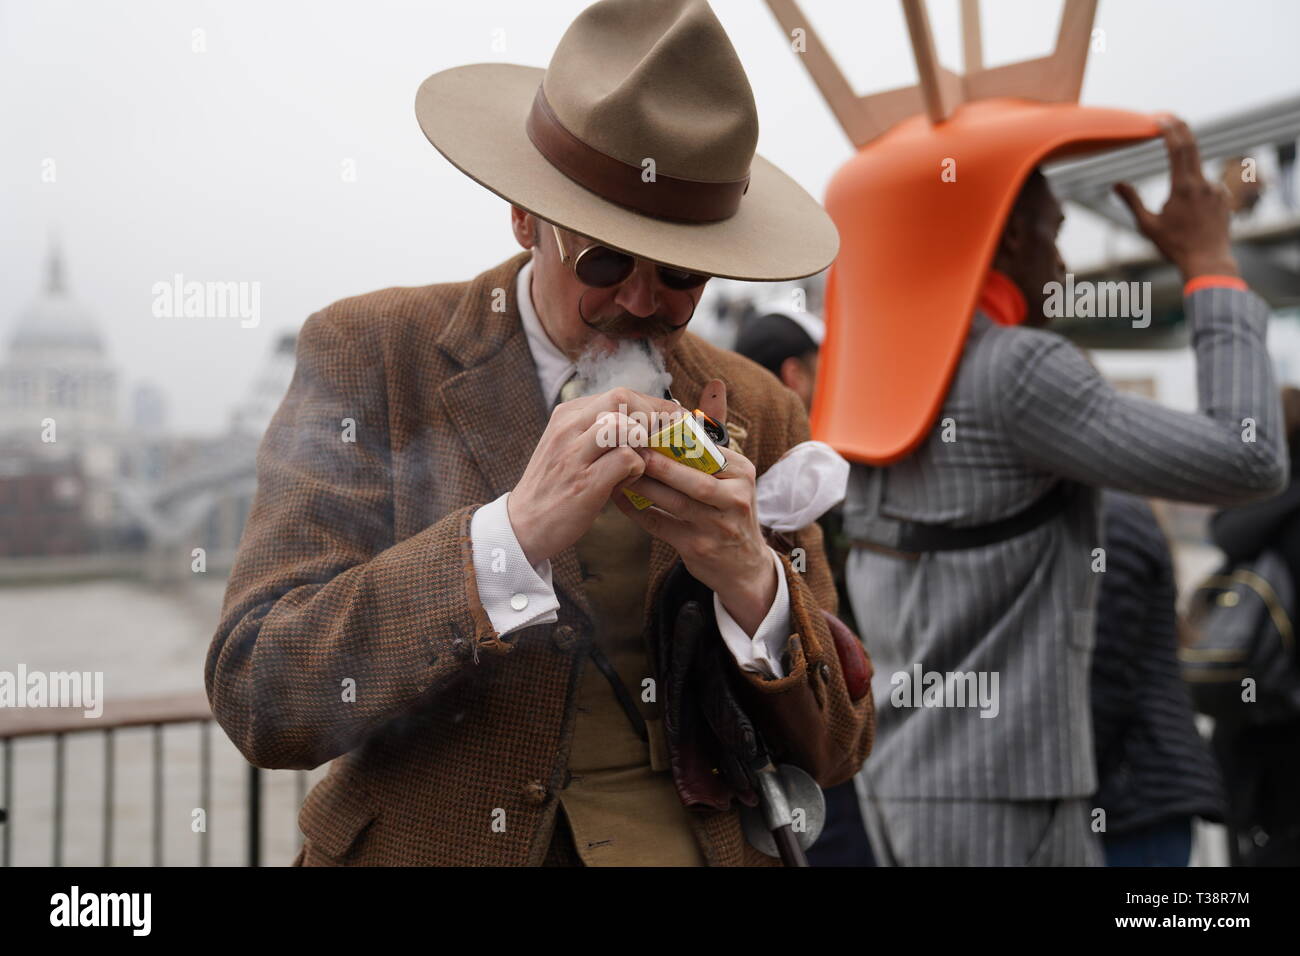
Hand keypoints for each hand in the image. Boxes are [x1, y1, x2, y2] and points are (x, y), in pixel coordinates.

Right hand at [508, 387, 680, 565]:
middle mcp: (568, 428)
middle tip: (664, 438)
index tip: (670, 419)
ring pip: (624, 425)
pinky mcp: (584, 482)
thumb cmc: (556, 486)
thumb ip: (599, 431)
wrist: (523, 525)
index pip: (619, 393)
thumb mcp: (570, 447)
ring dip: (642, 445)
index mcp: (567, 415)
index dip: (652, 405)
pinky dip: (636, 471)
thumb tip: (645, 422)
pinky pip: (627, 460)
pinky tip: (624, 484)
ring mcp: (574, 454)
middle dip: (652, 417)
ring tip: (637, 465)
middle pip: (622, 398)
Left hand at [612, 379, 777, 635]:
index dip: (670, 437)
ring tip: (614, 467)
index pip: (702, 450)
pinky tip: (616, 497)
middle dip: (653, 461)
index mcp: (741, 472)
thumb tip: (715, 384)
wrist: (742, 565)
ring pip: (671, 500)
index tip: (640, 423)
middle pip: (687, 476)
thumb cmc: (728, 507)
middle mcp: (734, 498)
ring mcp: (717, 526)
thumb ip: (717, 431)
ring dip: (639, 484)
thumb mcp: (732, 471)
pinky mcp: (698, 547)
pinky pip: (659, 524)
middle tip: (622, 444)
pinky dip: (636, 510)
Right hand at [1113, 117, 1237, 281]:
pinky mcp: (1223, 197)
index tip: (1160, 119)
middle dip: (1181, 129)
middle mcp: (1203, 183)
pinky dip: (1195, 191)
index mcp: (1183, 187)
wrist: (1208, 261)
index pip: (1178, 149)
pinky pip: (1207, 186)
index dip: (1169, 130)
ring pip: (1197, 171)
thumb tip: (1116, 183)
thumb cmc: (1174, 246)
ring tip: (1178, 207)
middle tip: (1169, 118)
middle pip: (1192, 147)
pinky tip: (1191, 215)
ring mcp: (1216, 189)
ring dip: (1185, 174)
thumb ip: (1132, 201)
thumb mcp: (1147, 226)